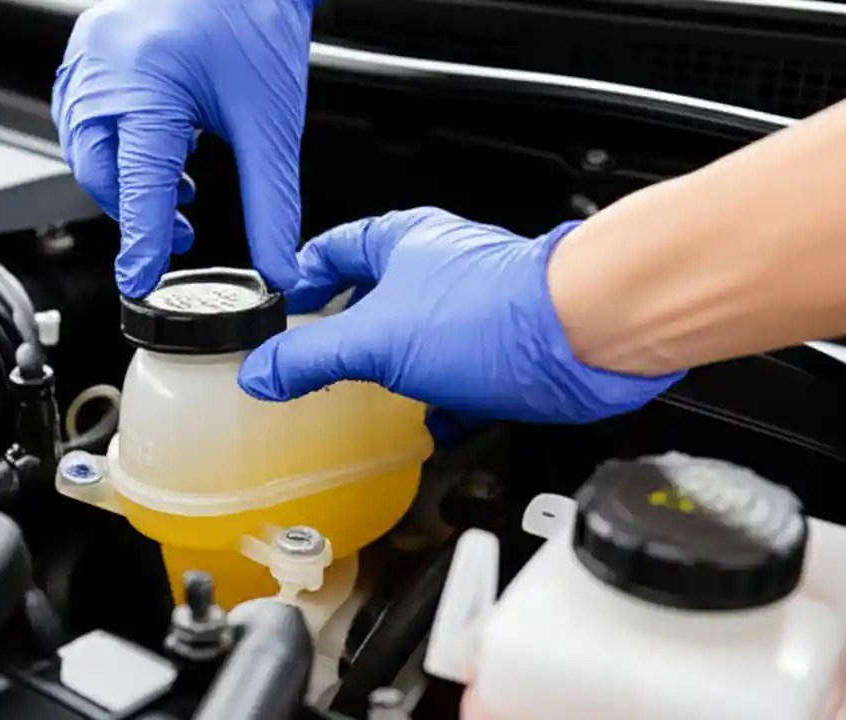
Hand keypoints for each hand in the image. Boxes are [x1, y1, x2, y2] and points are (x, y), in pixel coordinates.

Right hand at [52, 0, 315, 296]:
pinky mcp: (90, 50)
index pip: (137, 184)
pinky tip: (158, 155)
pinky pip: (87, 117)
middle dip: (139, 212)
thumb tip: (278, 262)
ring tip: (178, 195)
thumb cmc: (257, 18)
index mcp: (145, 81)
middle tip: (181, 236)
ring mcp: (89, 55)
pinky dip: (118, 148)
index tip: (142, 282)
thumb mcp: (271, 123)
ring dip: (130, 182)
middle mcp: (103, 67)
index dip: (142, 242)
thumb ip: (272, 204)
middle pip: (102, 172)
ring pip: (89, 148)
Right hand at [237, 208, 683, 423]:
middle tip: (315, 360)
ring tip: (363, 399)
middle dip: (346, 331)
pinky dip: (441, 403)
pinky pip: (461, 377)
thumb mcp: (375, 338)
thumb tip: (261, 371)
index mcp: (401, 241)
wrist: (584, 338)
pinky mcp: (505, 350)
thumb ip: (310, 356)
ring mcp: (474, 308)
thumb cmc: (493, 313)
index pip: (332, 249)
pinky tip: (430, 428)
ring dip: (394, 368)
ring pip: (419, 337)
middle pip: (376, 294)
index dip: (301, 279)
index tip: (279, 311)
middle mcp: (438, 266)